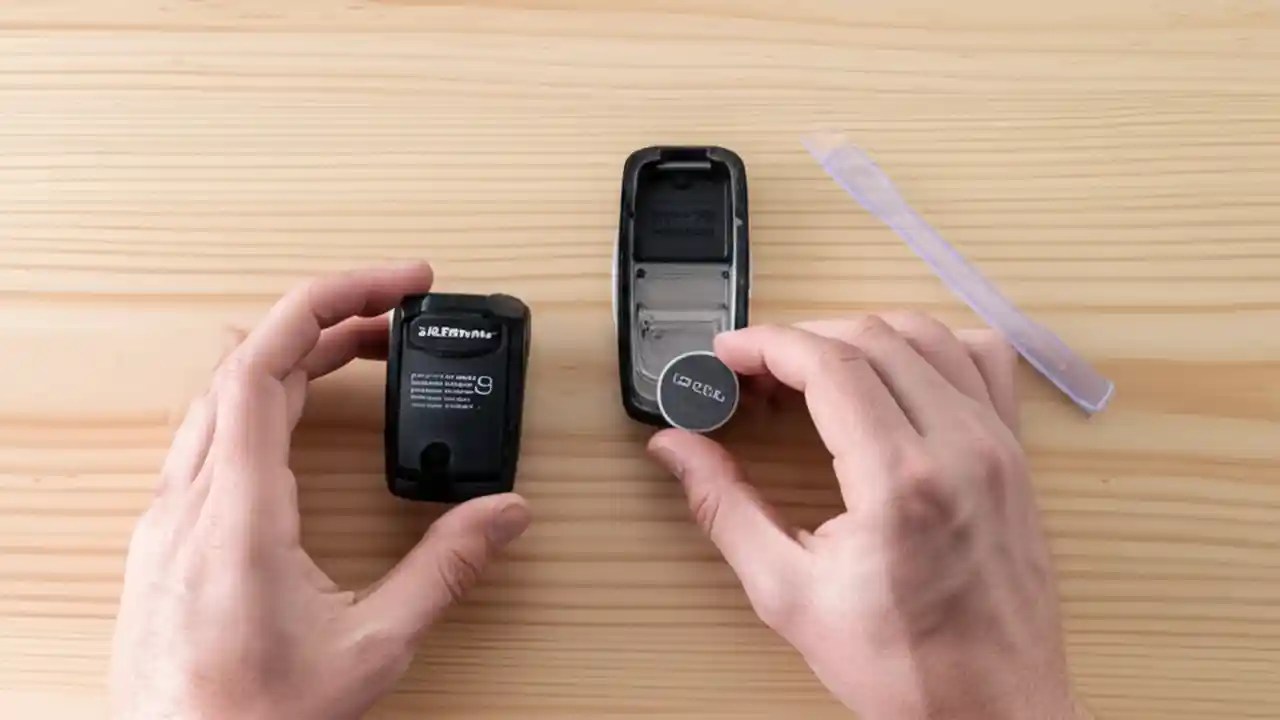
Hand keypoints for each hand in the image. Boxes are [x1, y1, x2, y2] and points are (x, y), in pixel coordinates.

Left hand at [110, 265, 531, 719]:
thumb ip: (445, 570)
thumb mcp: (371, 648)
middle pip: (251, 362)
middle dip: (332, 319)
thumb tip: (502, 513)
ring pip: (225, 392)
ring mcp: (168, 515)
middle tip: (400, 314)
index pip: (269, 360)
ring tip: (363, 349)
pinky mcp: (166, 534)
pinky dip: (266, 396)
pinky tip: (304, 414)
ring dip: (296, 355)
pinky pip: (210, 430)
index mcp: (237, 512)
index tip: (398, 283)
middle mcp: (189, 500)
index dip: (336, 298)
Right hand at [648, 313, 1089, 719]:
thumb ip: (726, 507)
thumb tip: (677, 449)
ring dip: (860, 333)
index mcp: (900, 482)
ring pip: (928, 335)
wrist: (994, 711)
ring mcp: (998, 447)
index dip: (766, 343)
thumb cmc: (905, 668)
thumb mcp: (789, 595)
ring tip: (812, 368)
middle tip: (754, 370)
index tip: (727, 353)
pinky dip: (931, 345)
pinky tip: (896, 372)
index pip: (828, 365)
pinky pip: (982, 361)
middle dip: (801, 337)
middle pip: (872, 338)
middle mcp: (959, 448)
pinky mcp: (1016, 455)